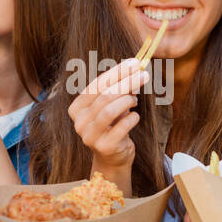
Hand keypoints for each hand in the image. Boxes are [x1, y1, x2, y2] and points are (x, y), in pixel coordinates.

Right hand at [67, 58, 147, 185]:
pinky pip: (122, 126)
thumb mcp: (112, 105)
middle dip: (127, 83)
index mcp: (77, 108)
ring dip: (128, 100)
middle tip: (144, 75)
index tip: (134, 63)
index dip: (116, 72)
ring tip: (135, 100)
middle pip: (105, 95)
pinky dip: (133, 117)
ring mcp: (90, 136)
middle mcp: (79, 122)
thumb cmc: (113, 126)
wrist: (114, 157)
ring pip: (110, 110)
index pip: (96, 85)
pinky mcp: (104, 147)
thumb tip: (133, 66)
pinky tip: (135, 116)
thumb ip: (118, 88)